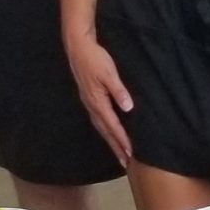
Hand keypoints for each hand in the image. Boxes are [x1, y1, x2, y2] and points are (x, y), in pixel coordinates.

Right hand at [66, 35, 132, 167]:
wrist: (78, 47)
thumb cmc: (95, 59)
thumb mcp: (109, 73)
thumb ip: (119, 91)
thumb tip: (128, 108)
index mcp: (97, 101)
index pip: (113, 125)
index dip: (122, 140)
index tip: (131, 153)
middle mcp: (92, 105)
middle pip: (106, 131)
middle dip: (116, 147)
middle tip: (126, 162)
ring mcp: (89, 102)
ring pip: (101, 127)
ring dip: (110, 140)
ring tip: (119, 152)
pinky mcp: (89, 98)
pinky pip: (98, 119)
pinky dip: (105, 129)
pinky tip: (109, 131)